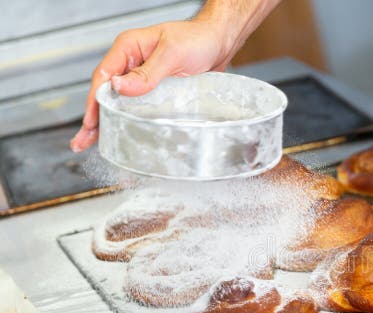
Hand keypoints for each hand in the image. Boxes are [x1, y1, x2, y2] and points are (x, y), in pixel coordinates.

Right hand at [69, 19, 232, 151]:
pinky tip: (121, 132)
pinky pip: (137, 105)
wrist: (220, 42)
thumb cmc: (198, 39)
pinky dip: (127, 119)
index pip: (104, 76)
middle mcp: (132, 61)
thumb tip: (120, 86)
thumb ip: (147, 72)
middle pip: (106, 92)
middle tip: (82, 140)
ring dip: (107, 120)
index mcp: (129, 48)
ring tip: (92, 142)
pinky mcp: (156, 89)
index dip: (95, 101)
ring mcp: (143, 76)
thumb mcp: (172, 54)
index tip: (90, 122)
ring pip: (119, 101)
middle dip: (93, 116)